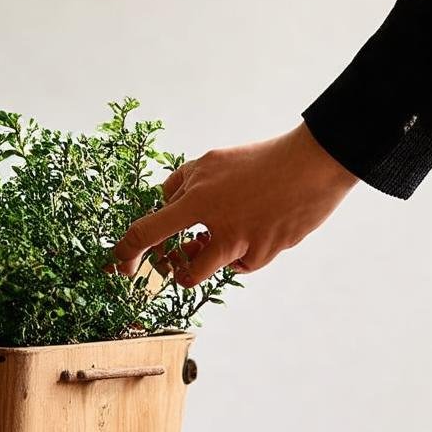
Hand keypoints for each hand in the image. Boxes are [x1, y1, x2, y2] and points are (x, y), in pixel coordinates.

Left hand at [111, 123, 357, 283]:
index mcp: (198, 200)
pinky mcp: (267, 255)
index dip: (126, 252)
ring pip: (213, 269)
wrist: (312, 165)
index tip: (118, 264)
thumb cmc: (258, 160)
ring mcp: (244, 246)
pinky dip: (239, 252)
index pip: (148, 232)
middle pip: (184, 271)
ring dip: (206, 260)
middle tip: (176, 261)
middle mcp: (219, 229)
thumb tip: (161, 204)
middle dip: (177, 271)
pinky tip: (252, 230)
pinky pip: (241, 264)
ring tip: (211, 240)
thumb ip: (179, 183)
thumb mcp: (210, 160)